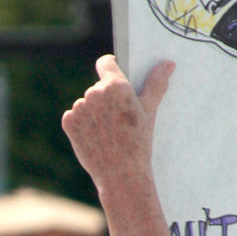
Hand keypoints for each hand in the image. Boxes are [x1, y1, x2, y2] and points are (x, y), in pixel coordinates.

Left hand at [61, 55, 173, 235]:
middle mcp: (94, 92)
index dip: (110, 66)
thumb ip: (156, 83)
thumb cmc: (138, 141)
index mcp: (115, 85)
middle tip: (118, 118)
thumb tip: (168, 63)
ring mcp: (79, 107)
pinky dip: (82, 124)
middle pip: (98, 87)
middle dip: (106, 98)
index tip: (114, 72)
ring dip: (93, 112)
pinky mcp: (68, 122)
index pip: (106, 63)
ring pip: (86, 103)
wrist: (120, 172)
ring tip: (108, 131)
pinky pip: (74, 116)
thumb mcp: (150, 110)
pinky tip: (95, 136)